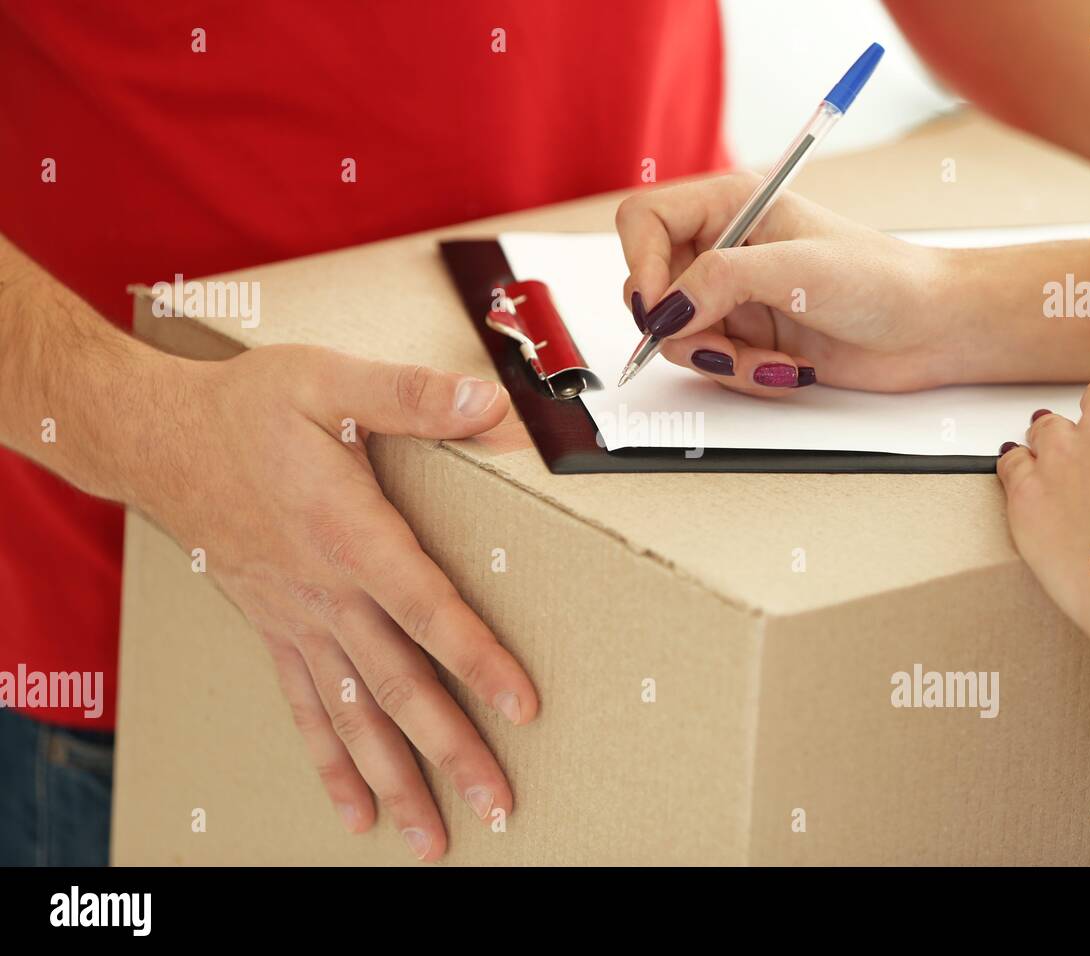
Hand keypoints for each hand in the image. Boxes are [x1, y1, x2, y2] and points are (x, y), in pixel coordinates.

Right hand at [138, 344, 537, 860]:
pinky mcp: (277, 631)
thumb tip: (489, 406)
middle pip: (397, 685)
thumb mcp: (328, 382)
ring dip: (395, 780)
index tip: (521, 706)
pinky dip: (330, 764)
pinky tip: (356, 809)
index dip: (476, 658)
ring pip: (352, 715)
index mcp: (348, 532)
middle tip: (497, 804)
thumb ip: (410, 397)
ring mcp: (298, 621)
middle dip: (448, 750)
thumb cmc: (245, 410)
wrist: (159, 441)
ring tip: (431, 838)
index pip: (425, 608)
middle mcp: (325, 592)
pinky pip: (305, 710)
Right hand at [615, 173, 957, 393]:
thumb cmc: (883, 280)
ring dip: (720, 360)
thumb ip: (722, 280)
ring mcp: (732, 297)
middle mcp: (723, 248)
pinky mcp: (746, 339)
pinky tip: (788, 368)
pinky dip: (742, 376)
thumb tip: (665, 310)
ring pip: (677, 337)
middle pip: (650, 288)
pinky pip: (710, 366)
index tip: (659, 310)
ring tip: (773, 361)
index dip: (640, 265)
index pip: (644, 222)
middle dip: (681, 328)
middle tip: (718, 345)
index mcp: (731, 205)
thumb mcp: (799, 269)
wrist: (931, 330)